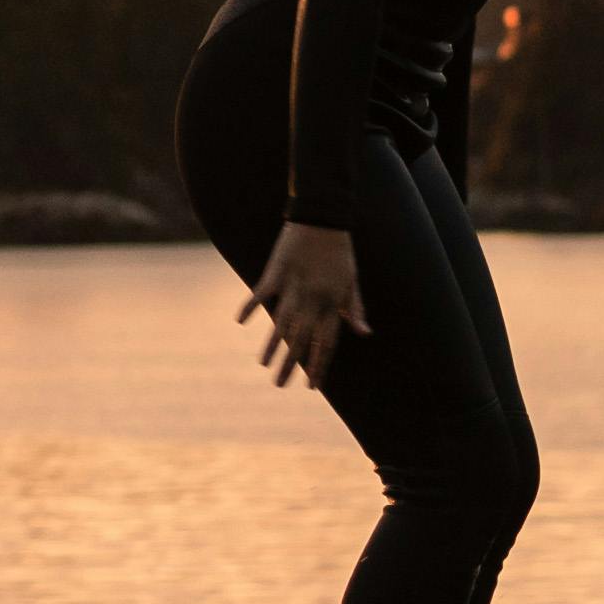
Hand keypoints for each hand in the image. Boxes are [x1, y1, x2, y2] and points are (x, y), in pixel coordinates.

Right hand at [240, 218, 359, 386]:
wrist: (325, 217)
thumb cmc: (340, 251)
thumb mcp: (352, 281)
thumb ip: (354, 309)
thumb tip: (364, 334)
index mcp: (333, 302)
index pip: (325, 342)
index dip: (319, 364)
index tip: (311, 386)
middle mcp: (314, 298)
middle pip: (302, 339)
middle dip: (292, 364)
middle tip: (280, 385)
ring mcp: (294, 285)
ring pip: (282, 322)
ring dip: (273, 345)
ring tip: (264, 365)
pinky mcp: (278, 270)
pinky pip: (262, 292)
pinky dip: (250, 305)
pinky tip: (239, 321)